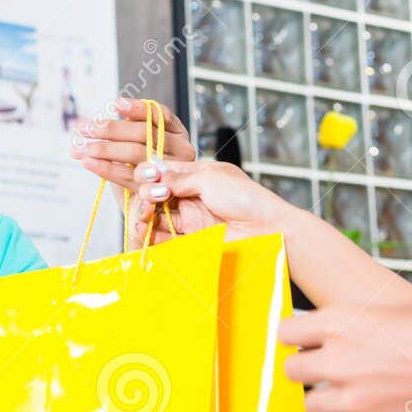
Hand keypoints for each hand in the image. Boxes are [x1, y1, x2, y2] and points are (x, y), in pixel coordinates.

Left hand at [71, 98, 195, 190]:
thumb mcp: (135, 146)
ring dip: (104, 149)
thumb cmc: (141, 171)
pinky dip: (105, 168)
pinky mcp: (157, 192)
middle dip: (111, 130)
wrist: (149, 205)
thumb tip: (82, 125)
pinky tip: (88, 162)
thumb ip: (119, 133)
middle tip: (85, 129)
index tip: (115, 104)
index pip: (160, 115)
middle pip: (145, 133)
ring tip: (80, 147)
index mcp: (178, 133)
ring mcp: (172, 171)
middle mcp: (182, 150)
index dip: (137, 109)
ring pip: (136, 153)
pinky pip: (128, 176)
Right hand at [130, 159, 291, 243]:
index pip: (163, 172)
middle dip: (145, 195)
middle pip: (155, 194)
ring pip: (156, 216)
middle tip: (150, 201)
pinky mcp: (192, 238)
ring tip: (144, 217)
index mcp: (196, 175)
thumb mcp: (210, 178)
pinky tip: (145, 232)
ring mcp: (191, 218)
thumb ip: (179, 178)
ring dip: (144, 215)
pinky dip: (151, 236)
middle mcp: (191, 195)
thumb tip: (153, 175)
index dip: (149, 174)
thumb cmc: (246, 198)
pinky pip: (165, 237)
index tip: (147, 178)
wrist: (267, 229)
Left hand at [279, 298, 411, 411]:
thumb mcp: (393, 308)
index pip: (284, 332)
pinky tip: (383, 408)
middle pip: (290, 370)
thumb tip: (317, 328)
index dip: (296, 338)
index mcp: (342, 321)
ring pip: (311, 407)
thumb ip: (350, 319)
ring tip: (361, 391)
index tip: (306, 342)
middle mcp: (339, 359)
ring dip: (329, 400)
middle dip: (307, 370)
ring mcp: (352, 400)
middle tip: (332, 369)